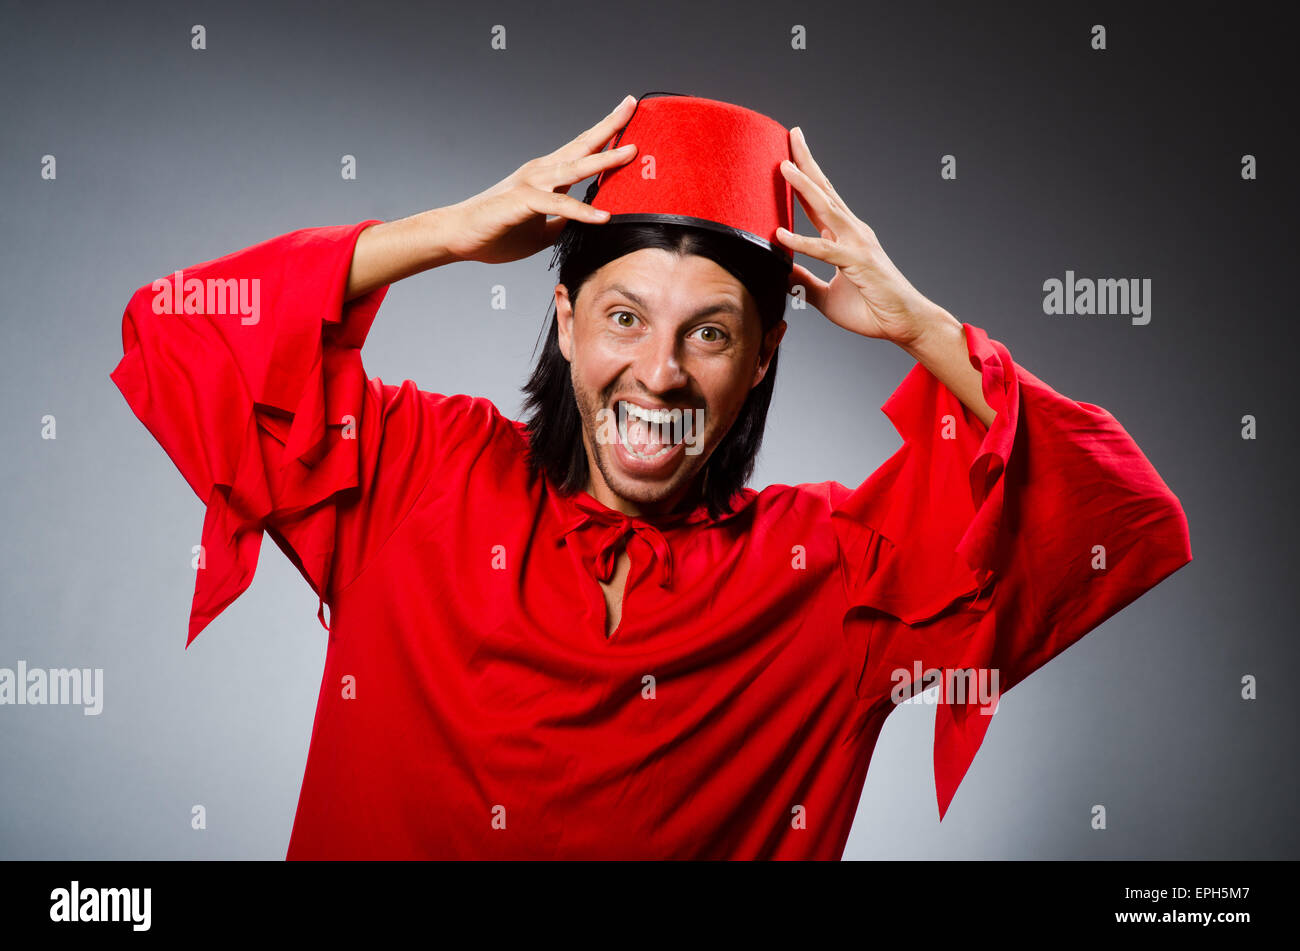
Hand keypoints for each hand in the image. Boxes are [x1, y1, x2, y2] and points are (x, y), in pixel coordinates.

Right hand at [441, 96, 639, 263]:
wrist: (459, 236)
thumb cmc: (497, 231)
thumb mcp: (542, 230)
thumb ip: (563, 223)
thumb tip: (585, 224)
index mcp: (547, 175)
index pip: (582, 148)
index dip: (605, 133)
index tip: (627, 115)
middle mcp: (541, 172)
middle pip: (582, 145)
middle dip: (610, 126)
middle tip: (632, 105)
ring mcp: (531, 183)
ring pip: (574, 168)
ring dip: (604, 160)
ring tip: (631, 152)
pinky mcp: (522, 201)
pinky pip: (558, 205)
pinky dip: (582, 212)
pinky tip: (603, 217)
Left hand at [773, 127, 946, 348]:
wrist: (904, 324)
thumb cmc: (871, 309)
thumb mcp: (825, 297)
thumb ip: (804, 282)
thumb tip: (780, 272)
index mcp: (844, 237)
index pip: (819, 200)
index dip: (803, 177)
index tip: (787, 154)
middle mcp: (852, 232)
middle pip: (824, 191)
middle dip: (806, 162)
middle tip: (791, 134)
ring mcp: (857, 244)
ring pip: (826, 209)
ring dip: (804, 187)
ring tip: (783, 166)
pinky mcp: (858, 263)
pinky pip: (825, 250)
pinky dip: (802, 242)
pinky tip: (780, 235)